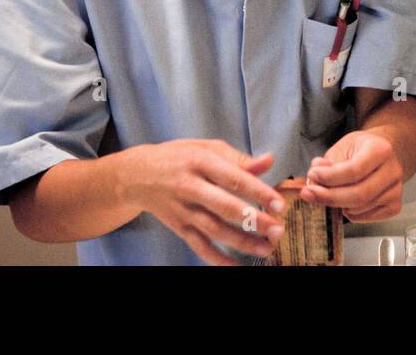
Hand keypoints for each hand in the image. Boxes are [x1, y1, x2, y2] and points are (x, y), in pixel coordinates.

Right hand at [121, 139, 287, 264]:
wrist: (136, 175)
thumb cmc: (178, 157)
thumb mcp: (206, 148)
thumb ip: (238, 158)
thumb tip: (269, 161)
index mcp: (200, 161)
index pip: (233, 179)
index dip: (258, 192)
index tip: (279, 204)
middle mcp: (190, 187)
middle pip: (224, 207)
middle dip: (253, 221)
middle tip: (278, 230)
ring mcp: (183, 210)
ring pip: (214, 230)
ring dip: (242, 242)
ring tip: (266, 248)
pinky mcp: (178, 227)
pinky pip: (199, 246)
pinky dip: (217, 260)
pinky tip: (236, 267)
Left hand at [299, 130, 403, 222]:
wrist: (381, 153)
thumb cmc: (361, 149)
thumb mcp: (343, 147)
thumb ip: (327, 163)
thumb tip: (314, 181)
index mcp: (381, 150)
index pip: (354, 170)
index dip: (330, 177)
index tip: (313, 176)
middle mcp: (393, 171)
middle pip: (359, 194)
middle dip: (330, 197)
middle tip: (311, 193)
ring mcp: (396, 190)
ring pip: (360, 208)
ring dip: (337, 205)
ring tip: (328, 193)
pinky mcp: (394, 206)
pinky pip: (365, 217)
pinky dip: (349, 213)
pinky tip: (344, 201)